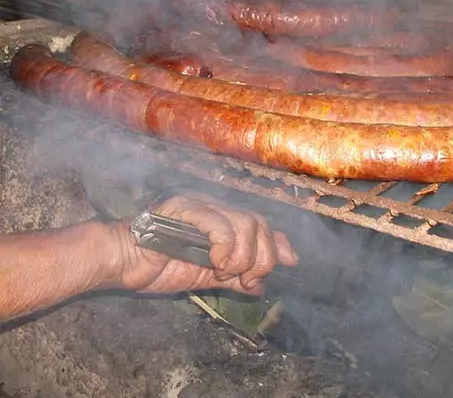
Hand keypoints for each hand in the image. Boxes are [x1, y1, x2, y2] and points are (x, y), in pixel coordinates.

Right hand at [109, 192, 297, 295]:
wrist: (123, 260)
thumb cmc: (159, 266)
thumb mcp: (206, 275)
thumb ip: (233, 277)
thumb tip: (260, 286)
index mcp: (220, 218)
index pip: (261, 222)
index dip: (279, 241)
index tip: (292, 261)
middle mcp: (215, 205)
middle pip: (260, 223)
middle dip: (263, 257)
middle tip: (247, 279)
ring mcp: (201, 204)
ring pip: (246, 224)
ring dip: (243, 256)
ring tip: (225, 271)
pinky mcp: (186, 208)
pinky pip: (221, 224)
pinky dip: (226, 246)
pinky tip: (216, 262)